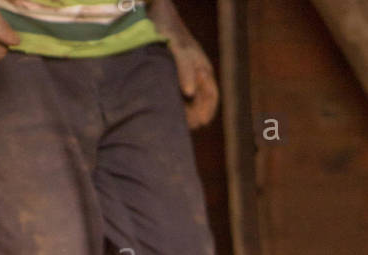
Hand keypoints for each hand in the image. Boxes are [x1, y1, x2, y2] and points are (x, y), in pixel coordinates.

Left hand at [149, 0, 217, 127]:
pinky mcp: (174, 78)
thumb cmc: (169, 31)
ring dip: (186, 112)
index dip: (207, 111)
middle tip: (186, 126)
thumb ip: (185, 70)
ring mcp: (186, 77)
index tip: (199, 123)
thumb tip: (189, 93)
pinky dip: (176, 105)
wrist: (156, 16)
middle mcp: (197, 75)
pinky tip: (169, 111)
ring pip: (190, 101)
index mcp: (204, 70)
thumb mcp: (178, 49)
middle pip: (201, 102)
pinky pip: (179, 96)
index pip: (212, 96)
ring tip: (177, 122)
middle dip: (195, 115)